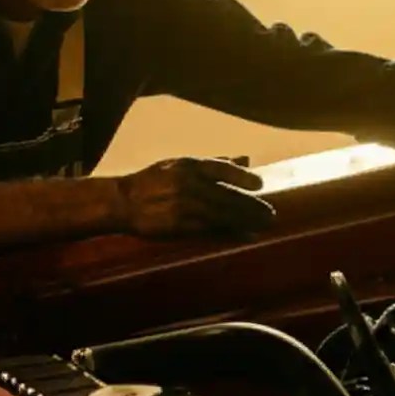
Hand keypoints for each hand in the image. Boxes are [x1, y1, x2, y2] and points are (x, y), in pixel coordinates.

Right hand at [112, 157, 276, 236]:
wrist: (124, 201)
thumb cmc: (155, 180)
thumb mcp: (181, 163)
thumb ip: (215, 163)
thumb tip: (245, 159)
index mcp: (189, 166)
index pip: (221, 169)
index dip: (242, 177)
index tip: (260, 185)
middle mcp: (188, 184)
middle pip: (226, 196)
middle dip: (251, 206)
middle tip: (271, 213)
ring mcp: (184, 207)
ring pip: (221, 214)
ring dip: (245, 221)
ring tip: (264, 225)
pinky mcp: (179, 226)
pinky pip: (210, 230)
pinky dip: (230, 233)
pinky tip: (245, 236)